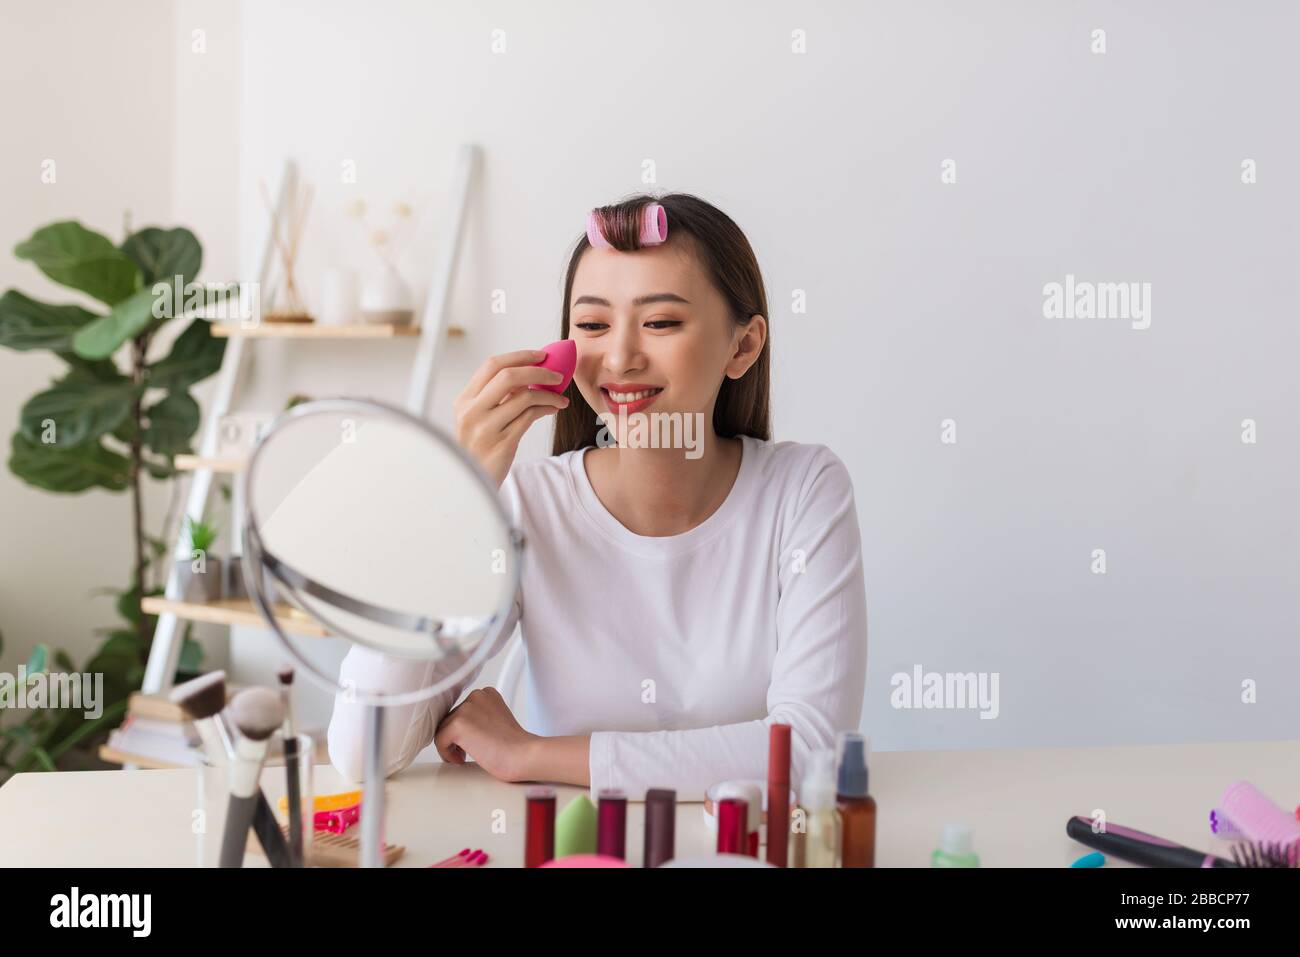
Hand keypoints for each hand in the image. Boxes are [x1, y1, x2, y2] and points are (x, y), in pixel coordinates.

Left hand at [433, 687, 539, 781]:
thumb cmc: (514, 746)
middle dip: (456, 737)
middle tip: (469, 752)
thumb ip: (479, 717)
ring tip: (466, 756)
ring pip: (442, 728)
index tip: (474, 741)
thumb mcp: (496, 721)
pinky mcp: (458, 723)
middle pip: (449, 718)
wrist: (523, 756)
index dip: (464, 729)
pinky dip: (446, 753)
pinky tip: (462, 759)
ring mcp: (466, 708)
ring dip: (451, 746)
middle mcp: (476, 696)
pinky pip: (439, 740)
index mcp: (486, 693)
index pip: (461, 710)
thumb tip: (457, 729)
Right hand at [454, 349, 569, 487]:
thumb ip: (497, 397)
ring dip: (549, 394)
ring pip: (525, 397)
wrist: (471, 486)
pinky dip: (547, 408)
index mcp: (464, 400)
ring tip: (560, 398)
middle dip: (538, 371)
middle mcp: (471, 411)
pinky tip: (554, 408)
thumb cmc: (480, 449)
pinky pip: (530, 417)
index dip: (520, 356)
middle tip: (557, 375)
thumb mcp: (478, 419)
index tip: (541, 355)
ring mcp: (486, 428)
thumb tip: (530, 375)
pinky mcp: (502, 443)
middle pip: (508, 376)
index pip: (492, 365)